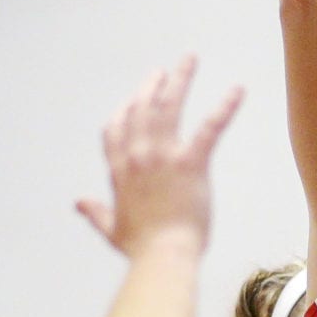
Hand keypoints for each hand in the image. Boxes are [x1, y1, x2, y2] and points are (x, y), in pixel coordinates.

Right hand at [75, 56, 243, 258]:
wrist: (164, 256)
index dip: (124, 111)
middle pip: (141, 109)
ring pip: (169, 107)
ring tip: (189, 60)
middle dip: (151, 86)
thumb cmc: (141, 248)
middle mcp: (138, 156)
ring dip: (180, 80)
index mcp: (120, 171)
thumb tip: (78, 203)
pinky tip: (237, 90)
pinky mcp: (192, 162)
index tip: (133, 99)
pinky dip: (225, 107)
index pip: (116, 129)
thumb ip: (95, 212)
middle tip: (161, 72)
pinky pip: (210, 127)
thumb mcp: (112, 228)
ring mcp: (164, 156)